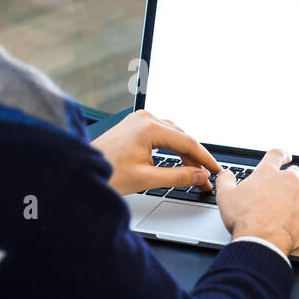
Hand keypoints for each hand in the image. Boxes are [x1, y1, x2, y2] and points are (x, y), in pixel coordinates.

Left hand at [91, 109, 219, 195]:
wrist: (81, 169)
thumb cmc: (107, 173)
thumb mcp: (147, 179)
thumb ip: (178, 177)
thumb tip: (200, 176)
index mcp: (149, 128)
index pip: (188, 143)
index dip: (206, 160)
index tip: (217, 172)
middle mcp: (145, 118)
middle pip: (182, 138)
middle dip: (196, 159)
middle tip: (206, 179)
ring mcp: (139, 120)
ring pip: (173, 135)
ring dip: (185, 153)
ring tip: (194, 173)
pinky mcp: (134, 125)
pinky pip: (162, 133)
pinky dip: (172, 147)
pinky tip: (178, 160)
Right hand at [215, 149, 298, 256]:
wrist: (262, 240)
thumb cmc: (244, 220)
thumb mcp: (225, 197)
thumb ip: (225, 180)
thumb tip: (225, 173)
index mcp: (267, 173)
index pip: (276, 154)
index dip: (282, 155)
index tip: (285, 157)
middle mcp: (288, 178)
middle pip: (296, 170)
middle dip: (293, 178)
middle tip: (290, 189)